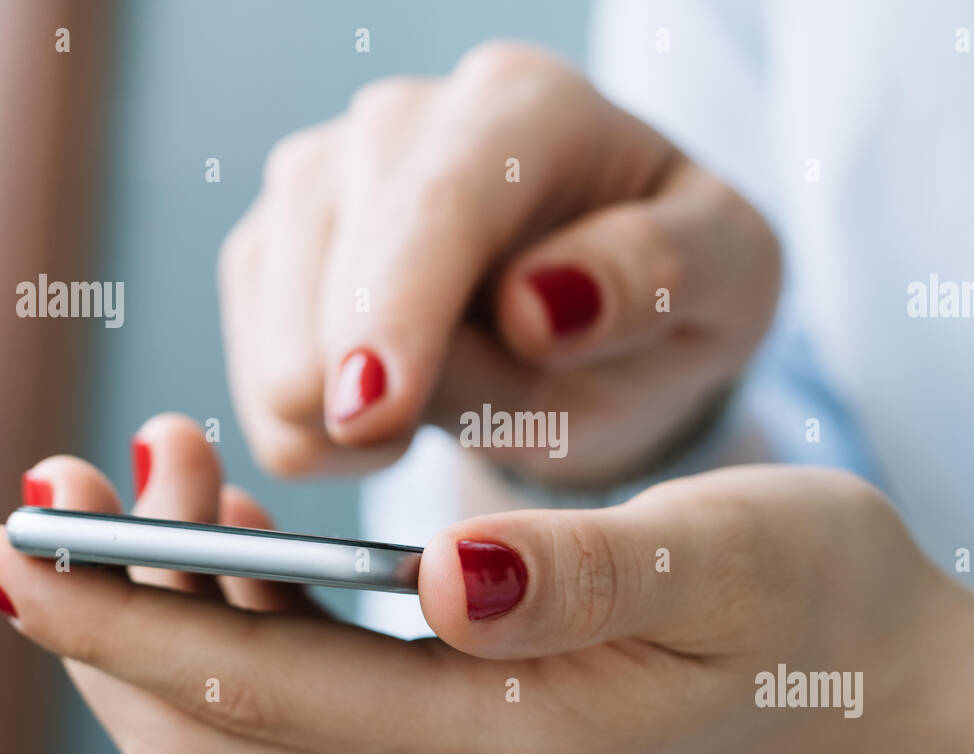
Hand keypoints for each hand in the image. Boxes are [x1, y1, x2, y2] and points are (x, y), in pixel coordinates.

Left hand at [0, 415, 961, 753]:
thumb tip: (444, 567)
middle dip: (109, 621)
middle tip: (58, 491)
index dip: (118, 617)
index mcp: (516, 745)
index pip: (256, 692)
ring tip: (160, 488)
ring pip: (251, 737)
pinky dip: (246, 642)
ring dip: (171, 626)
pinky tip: (252, 552)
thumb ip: (585, 574)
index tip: (17, 537)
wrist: (890, 701)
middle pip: (216, 735)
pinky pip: (311, 726)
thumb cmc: (824, 605)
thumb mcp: (730, 555)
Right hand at [219, 42, 778, 484]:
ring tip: (444, 413)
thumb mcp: (720, 285)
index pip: (442, 197)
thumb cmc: (672, 297)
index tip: (377, 415)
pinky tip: (388, 414)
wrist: (606, 314)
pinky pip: (253, 367)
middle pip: (330, 249)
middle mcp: (408, 120)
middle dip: (375, 377)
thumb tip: (535, 307)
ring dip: (347, 410)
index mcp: (529, 107)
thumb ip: (650, 278)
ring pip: (276, 320)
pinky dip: (309, 425)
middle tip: (467, 428)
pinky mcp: (276, 244)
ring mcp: (326, 176)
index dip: (399, 307)